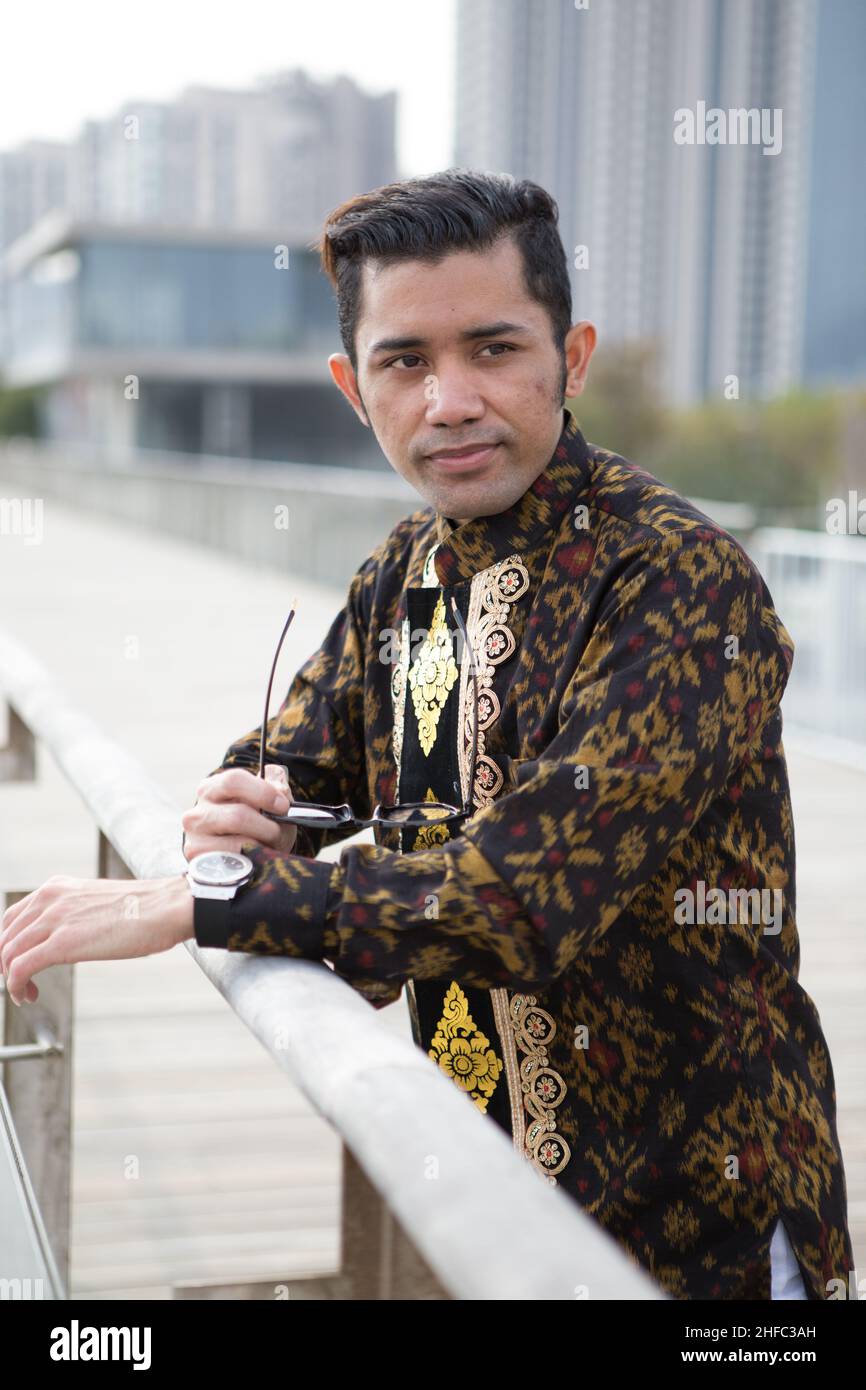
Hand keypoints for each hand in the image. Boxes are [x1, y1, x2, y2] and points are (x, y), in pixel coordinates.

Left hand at [0, 875, 192, 1006]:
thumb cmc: (145, 910)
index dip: (7, 945)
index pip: (12, 917)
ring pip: (7, 953)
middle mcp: (49, 898)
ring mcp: (54, 919)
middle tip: (19, 982)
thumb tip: (72, 938)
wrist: (167, 907)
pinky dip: (15, 986)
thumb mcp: (98, 904)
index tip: (16, 964)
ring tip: (24, 992)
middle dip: (5, 963)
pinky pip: (20, 967)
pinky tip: (26, 995)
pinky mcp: (62, 943)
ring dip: (9, 978)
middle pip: (4, 936)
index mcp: (57, 887)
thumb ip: (76, 916)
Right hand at [182, 765, 297, 859]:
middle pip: (237, 816)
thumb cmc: (260, 827)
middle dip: (266, 827)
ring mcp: (194, 838)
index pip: (234, 780)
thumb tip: (276, 774)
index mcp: (213, 788)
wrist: (248, 859)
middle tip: (278, 833)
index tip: (283, 806)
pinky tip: (254, 860)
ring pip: (237, 843)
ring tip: (267, 848)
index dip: (263, 793)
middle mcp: (198, 811)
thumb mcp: (271, 806)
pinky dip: (250, 862)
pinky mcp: (199, 862)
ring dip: (260, 847)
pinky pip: (233, 864)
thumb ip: (277, 787)